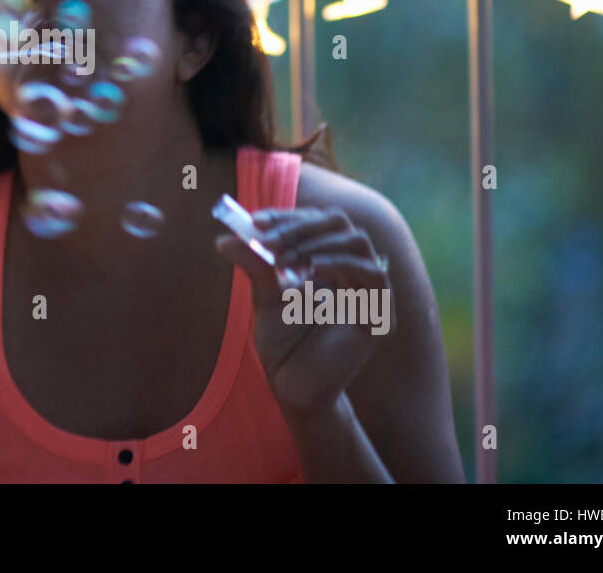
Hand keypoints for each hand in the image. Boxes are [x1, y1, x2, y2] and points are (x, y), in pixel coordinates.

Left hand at [216, 206, 391, 416]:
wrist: (293, 386)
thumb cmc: (283, 341)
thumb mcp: (264, 296)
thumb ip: (254, 264)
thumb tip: (224, 238)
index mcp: (329, 259)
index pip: (316, 220)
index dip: (287, 216)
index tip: (255, 222)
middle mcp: (352, 268)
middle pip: (339, 223)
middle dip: (299, 226)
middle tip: (266, 240)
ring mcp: (369, 290)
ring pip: (357, 241)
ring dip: (315, 243)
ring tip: (282, 259)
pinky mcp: (379, 315)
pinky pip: (373, 275)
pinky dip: (341, 263)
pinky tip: (313, 269)